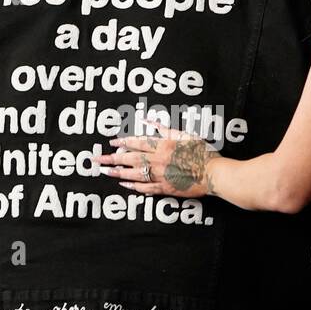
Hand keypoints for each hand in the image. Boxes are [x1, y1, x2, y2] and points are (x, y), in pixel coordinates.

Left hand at [97, 120, 217, 197]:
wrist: (214, 174)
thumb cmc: (202, 152)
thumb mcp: (184, 135)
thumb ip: (164, 129)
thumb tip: (148, 120)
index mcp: (162, 145)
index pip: (136, 143)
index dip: (122, 142)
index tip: (111, 142)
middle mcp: (157, 161)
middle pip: (129, 159)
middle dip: (111, 158)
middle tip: (96, 159)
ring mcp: (160, 176)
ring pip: (133, 174)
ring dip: (117, 173)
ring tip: (105, 171)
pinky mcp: (165, 188)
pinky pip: (144, 188)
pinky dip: (133, 186)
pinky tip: (124, 184)